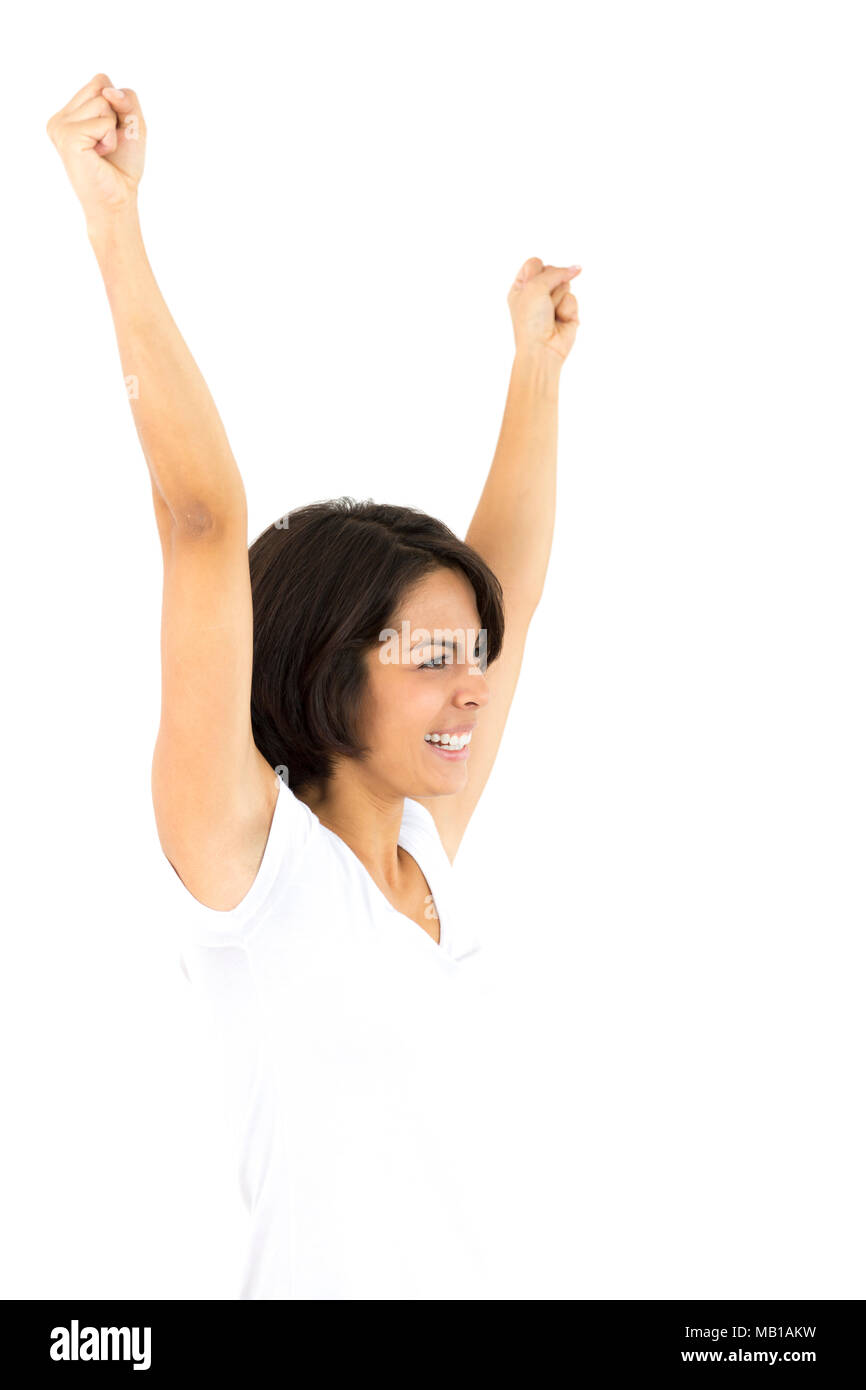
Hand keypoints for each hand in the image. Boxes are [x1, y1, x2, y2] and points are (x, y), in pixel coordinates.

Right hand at [46, 74, 145, 230]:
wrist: (118, 199)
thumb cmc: (123, 165)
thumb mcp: (132, 123)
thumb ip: (126, 98)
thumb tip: (107, 91)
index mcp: (70, 113)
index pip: (100, 81)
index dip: (117, 104)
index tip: (111, 132)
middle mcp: (60, 117)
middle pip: (101, 86)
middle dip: (115, 115)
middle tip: (107, 143)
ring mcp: (60, 126)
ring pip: (102, 101)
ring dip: (112, 128)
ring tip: (102, 150)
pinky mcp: (67, 137)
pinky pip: (103, 122)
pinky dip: (110, 139)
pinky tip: (99, 155)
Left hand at [507, 257, 581, 363]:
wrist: (542, 349)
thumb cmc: (531, 321)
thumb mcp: (535, 287)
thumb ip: (556, 273)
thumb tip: (577, 268)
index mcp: (521, 288)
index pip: (535, 263)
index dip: (539, 271)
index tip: (533, 287)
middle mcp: (536, 294)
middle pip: (553, 271)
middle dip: (551, 285)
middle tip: (544, 304)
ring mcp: (552, 303)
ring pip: (565, 284)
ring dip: (558, 299)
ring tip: (551, 314)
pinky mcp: (567, 312)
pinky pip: (572, 299)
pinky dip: (567, 309)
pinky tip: (560, 322)